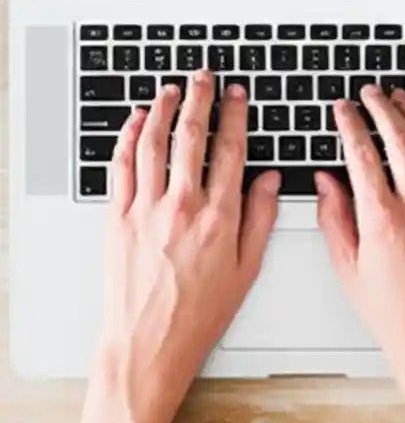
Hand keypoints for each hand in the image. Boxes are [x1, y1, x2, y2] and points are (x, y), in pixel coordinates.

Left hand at [99, 69, 279, 419]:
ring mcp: (144, 211)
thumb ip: (261, 219)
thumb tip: (269, 181)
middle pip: (190, 137)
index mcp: (219, 219)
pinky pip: (121, 167)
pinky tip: (135, 123)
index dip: (235, 116)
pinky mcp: (117, 219)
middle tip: (204, 78)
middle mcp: (181, 208)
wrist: (148, 344)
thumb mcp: (247, 270)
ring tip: (170, 90)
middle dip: (199, 100)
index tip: (237, 96)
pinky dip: (128, 138)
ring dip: (161, 110)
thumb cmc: (199, 315)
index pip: (231, 152)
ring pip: (153, 144)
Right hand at [315, 86, 404, 415]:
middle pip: (400, 138)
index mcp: (381, 219)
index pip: (362, 153)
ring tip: (402, 99)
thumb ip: (334, 218)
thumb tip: (325, 180)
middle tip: (370, 93)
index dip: (350, 123)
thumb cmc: (394, 313)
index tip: (342, 108)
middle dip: (382, 107)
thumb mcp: (348, 268)